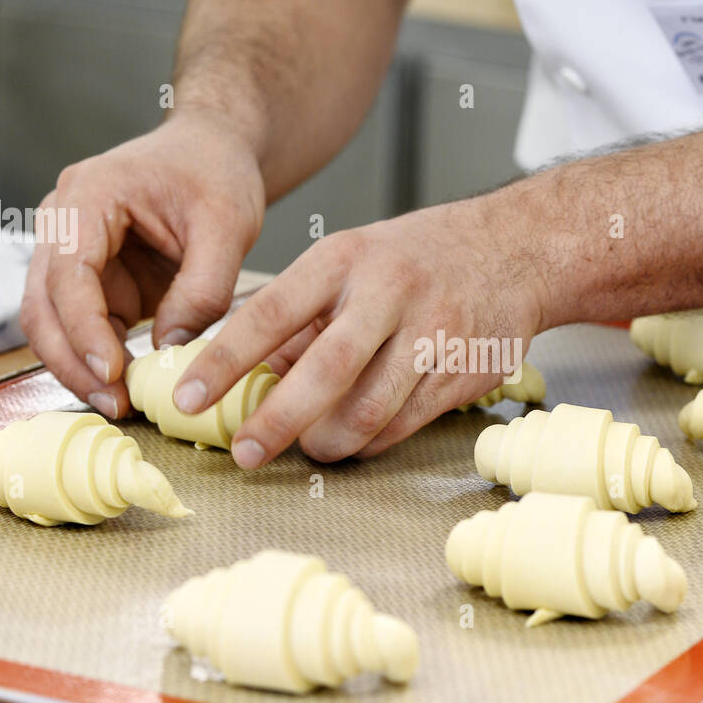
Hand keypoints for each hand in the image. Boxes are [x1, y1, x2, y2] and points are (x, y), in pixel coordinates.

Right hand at [19, 108, 265, 417]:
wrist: (211, 152)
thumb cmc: (215, 173)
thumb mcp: (228, 225)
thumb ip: (203, 287)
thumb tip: (170, 350)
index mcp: (88, 196)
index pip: (68, 272)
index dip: (84, 327)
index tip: (112, 370)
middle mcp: (63, 224)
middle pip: (42, 305)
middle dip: (72, 361)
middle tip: (114, 403)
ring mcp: (71, 254)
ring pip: (50, 323)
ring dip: (78, 368)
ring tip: (119, 404)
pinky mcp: (91, 282)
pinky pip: (80, 328)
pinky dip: (96, 360)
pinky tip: (124, 388)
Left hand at [171, 197, 546, 465]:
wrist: (514, 247)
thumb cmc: (416, 258)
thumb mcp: (351, 260)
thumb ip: (302, 315)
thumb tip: (256, 373)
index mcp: (344, 259)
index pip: (269, 313)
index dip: (224, 361)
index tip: (187, 397)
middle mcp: (389, 292)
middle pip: (326, 372)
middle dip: (278, 422)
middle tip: (246, 455)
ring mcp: (433, 334)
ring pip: (370, 412)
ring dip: (330, 442)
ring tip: (312, 447)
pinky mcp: (463, 371)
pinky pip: (404, 425)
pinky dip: (371, 441)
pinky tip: (358, 436)